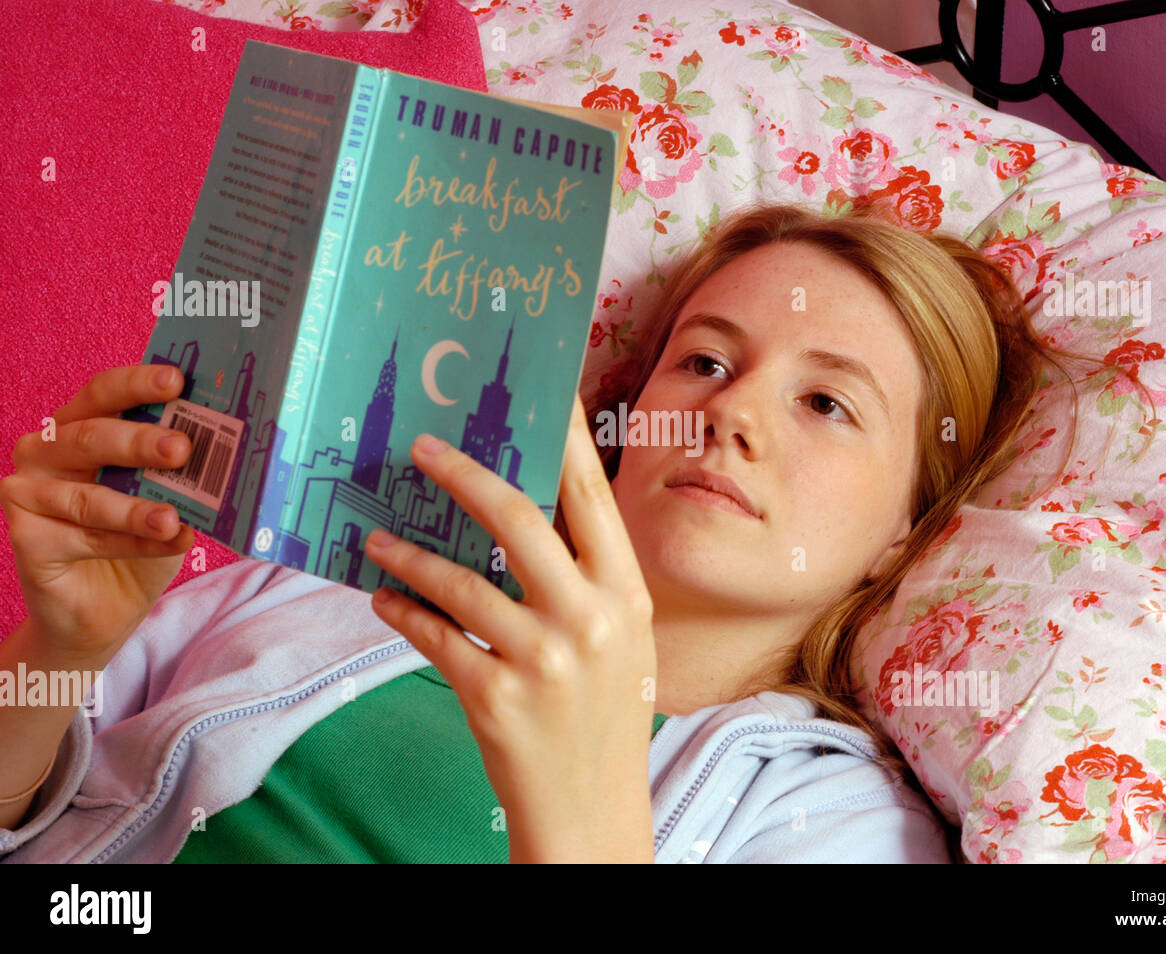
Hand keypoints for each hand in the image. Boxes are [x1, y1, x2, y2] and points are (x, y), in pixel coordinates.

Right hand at [0, 364, 195, 660]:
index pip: (105, 394)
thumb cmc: (137, 539)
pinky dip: (132, 542)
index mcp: (79, 427)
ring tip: (175, 519)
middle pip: (91, 438)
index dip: (138, 384)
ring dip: (137, 508)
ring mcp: (27, 495)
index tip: (176, 380)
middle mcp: (45, 454)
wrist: (104, 609)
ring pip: (88, 498)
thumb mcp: (167, 496)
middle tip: (183, 449)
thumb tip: (232, 444)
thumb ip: (182, 469)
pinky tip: (171, 543)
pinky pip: (85, 538)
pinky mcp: (27, 540)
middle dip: (140, 442)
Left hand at [363, 396, 657, 862]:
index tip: (538, 389)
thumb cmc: (603, 714)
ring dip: (409, 553)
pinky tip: (384, 600)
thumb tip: (524, 506)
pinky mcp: (495, 697)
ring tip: (378, 537)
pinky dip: (402, 613)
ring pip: (460, 580)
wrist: (592, 810)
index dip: (562, 436)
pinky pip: (433, 637)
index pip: (590, 496)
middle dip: (464, 474)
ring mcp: (543, 659)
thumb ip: (586, 576)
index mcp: (626, 593)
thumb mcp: (620, 638)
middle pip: (519, 519)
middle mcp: (590, 618)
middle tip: (421, 448)